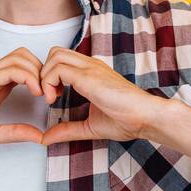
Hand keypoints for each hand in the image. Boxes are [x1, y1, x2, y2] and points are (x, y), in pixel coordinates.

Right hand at [0, 47, 48, 146]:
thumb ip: (16, 133)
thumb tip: (39, 137)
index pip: (27, 68)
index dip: (43, 79)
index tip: (52, 98)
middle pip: (27, 56)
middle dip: (44, 71)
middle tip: (51, 94)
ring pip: (21, 58)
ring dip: (38, 73)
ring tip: (43, 95)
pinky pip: (11, 69)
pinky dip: (28, 77)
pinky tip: (34, 92)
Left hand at [38, 47, 169, 144]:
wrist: (146, 117)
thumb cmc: (127, 120)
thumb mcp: (89, 126)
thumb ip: (68, 130)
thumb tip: (47, 138)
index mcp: (92, 73)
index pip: (63, 60)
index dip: (51, 76)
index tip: (54, 98)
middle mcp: (90, 66)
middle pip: (56, 52)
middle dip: (45, 72)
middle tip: (49, 95)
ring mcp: (90, 68)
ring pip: (54, 56)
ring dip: (45, 77)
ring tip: (51, 98)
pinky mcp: (88, 76)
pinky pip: (58, 69)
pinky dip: (49, 83)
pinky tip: (55, 100)